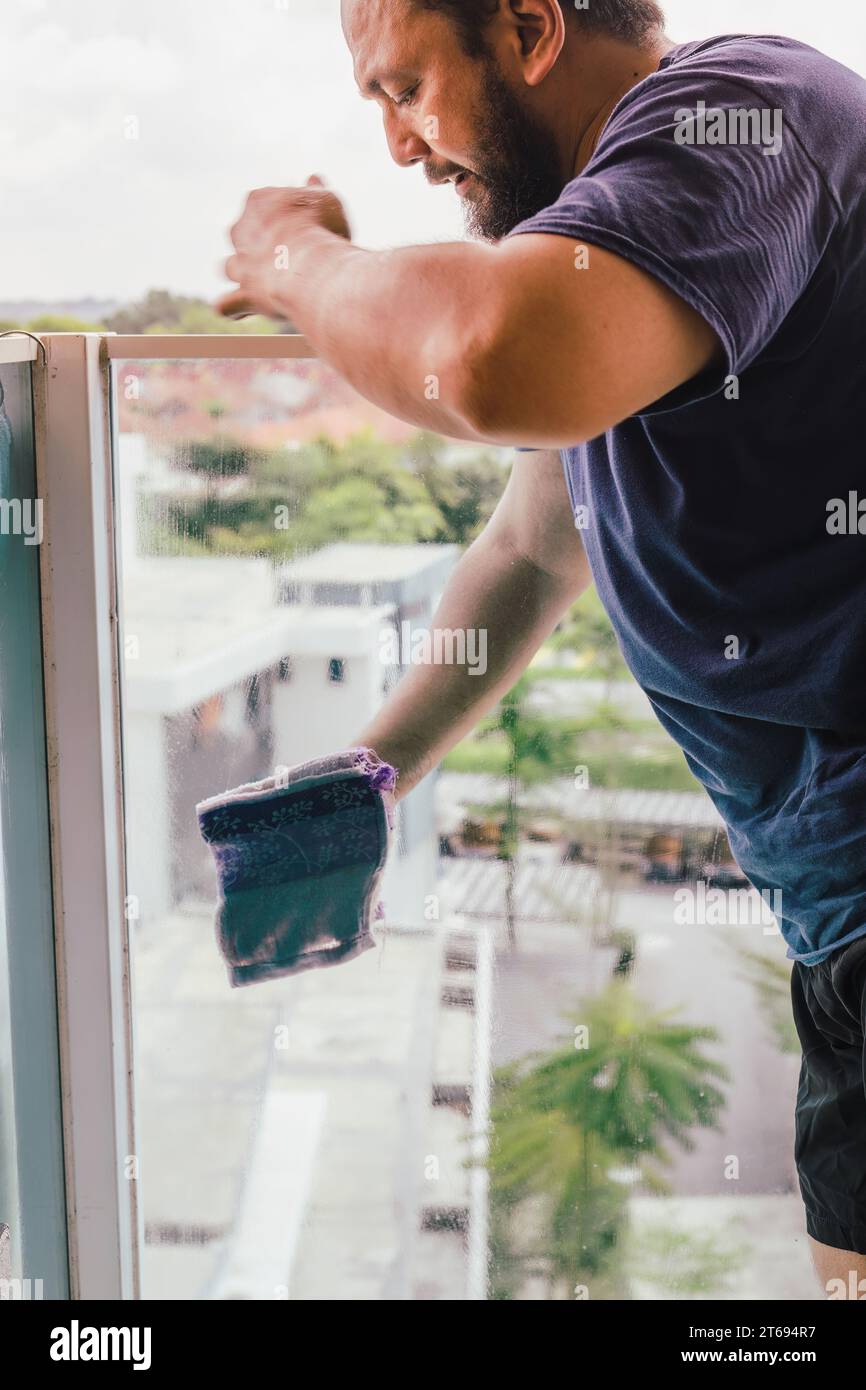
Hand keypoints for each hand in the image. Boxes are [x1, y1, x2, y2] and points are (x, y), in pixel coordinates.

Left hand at [216, 176, 351, 319]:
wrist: (312, 267)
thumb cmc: (322, 230)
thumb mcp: (328, 201)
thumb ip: (318, 192)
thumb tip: (314, 181)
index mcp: (259, 201)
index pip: (265, 204)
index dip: (284, 217)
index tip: (303, 225)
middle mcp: (241, 230)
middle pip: (243, 234)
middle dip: (259, 243)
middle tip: (283, 254)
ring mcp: (240, 263)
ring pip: (230, 267)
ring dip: (243, 273)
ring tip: (261, 281)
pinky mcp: (244, 294)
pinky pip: (227, 305)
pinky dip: (232, 308)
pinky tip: (239, 311)